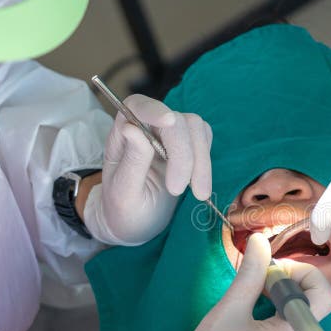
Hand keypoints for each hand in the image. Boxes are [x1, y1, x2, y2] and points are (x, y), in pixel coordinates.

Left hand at [84, 94, 212, 244]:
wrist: (138, 224)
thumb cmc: (124, 210)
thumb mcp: (123, 194)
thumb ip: (131, 161)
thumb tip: (132, 128)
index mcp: (124, 134)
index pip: (137, 106)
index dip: (154, 109)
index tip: (169, 122)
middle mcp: (148, 128)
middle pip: (176, 120)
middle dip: (183, 154)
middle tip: (178, 189)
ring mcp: (170, 136)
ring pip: (196, 129)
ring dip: (201, 161)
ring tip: (197, 193)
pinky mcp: (189, 146)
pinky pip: (206, 141)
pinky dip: (207, 164)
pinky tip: (199, 186)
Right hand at [145, 233, 330, 330]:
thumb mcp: (227, 311)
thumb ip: (251, 274)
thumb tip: (260, 241)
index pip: (323, 296)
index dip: (303, 277)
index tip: (275, 276)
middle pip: (310, 316)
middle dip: (288, 298)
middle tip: (257, 294)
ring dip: (285, 324)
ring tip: (252, 326)